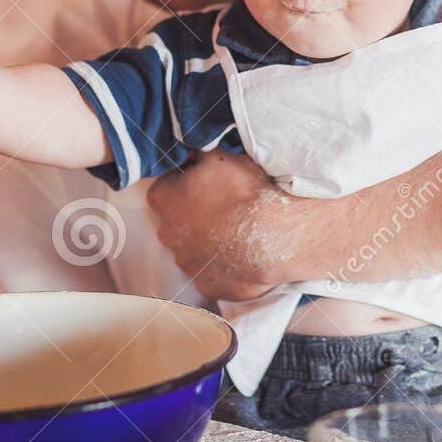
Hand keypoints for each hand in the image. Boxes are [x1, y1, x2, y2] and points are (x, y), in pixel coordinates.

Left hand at [146, 151, 278, 301]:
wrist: (278, 234)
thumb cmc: (245, 192)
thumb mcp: (218, 156)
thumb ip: (196, 156)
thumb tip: (191, 155)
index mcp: (163, 200)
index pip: (166, 187)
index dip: (187, 182)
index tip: (207, 181)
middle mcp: (168, 236)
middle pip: (177, 220)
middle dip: (195, 212)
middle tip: (226, 204)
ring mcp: (189, 265)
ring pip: (194, 248)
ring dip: (210, 239)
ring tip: (239, 229)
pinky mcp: (212, 286)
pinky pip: (215, 273)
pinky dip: (226, 264)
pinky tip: (244, 252)